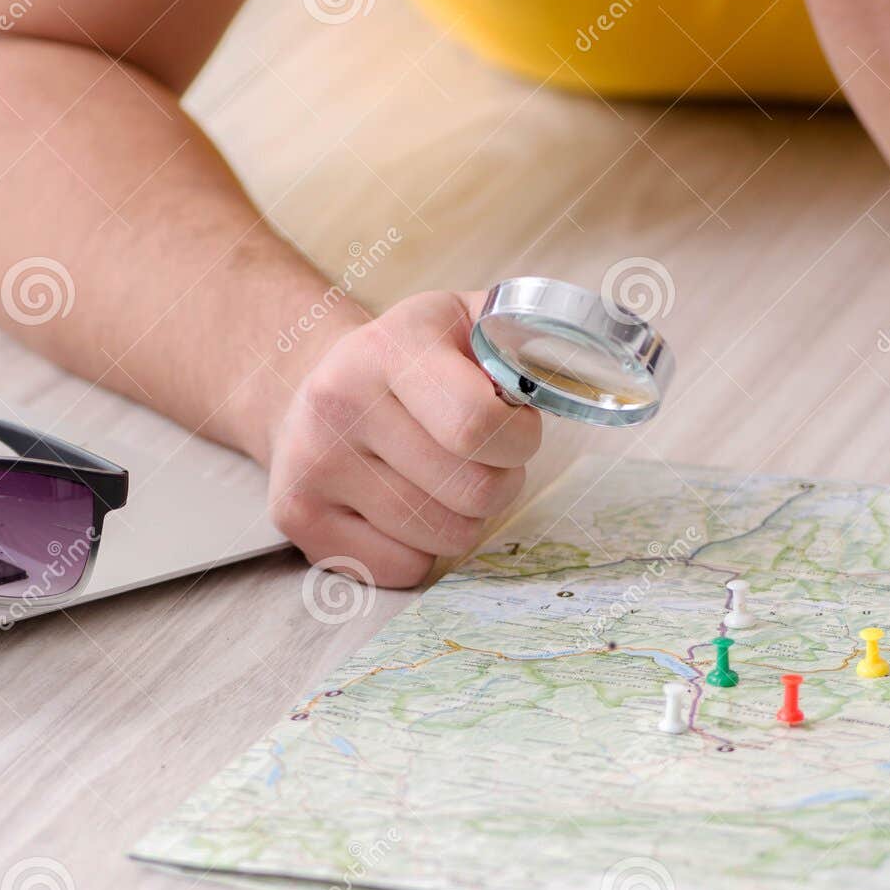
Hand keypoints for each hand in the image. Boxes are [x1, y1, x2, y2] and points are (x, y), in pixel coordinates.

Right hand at [267, 291, 541, 586]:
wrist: (311, 381)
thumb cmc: (413, 358)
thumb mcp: (464, 320)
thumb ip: (523, 336)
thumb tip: (592, 370)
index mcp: (388, 348)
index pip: (479, 427)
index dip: (518, 440)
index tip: (514, 428)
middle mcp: (337, 403)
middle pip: (470, 493)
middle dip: (499, 482)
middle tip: (482, 459)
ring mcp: (311, 464)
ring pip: (442, 538)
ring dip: (463, 518)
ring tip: (442, 478)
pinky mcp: (298, 517)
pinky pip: (402, 569)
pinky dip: (421, 550)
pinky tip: (404, 505)